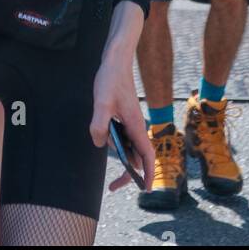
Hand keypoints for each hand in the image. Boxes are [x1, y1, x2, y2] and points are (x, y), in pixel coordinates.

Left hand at [90, 49, 154, 192]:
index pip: (147, 156)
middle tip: (112, 187)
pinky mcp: (125, 117)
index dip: (149, 174)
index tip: (145, 189)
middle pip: (137, 157)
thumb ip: (99, 126)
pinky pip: (123, 137)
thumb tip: (100, 145)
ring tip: (102, 136)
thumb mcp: (101, 103)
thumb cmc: (111, 79)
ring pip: (128, 147)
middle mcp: (136, 126)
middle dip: (128, 173)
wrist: (115, 60)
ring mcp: (131, 122)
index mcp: (136, 126)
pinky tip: (104, 134)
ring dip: (117, 153)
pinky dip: (114, 142)